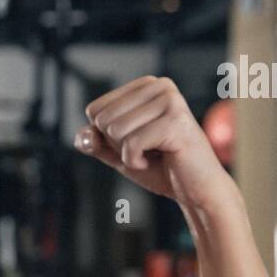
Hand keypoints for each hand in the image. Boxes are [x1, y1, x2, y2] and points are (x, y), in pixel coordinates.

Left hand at [74, 75, 231, 207]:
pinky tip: (162, 159)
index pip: (95, 110)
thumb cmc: (161, 168)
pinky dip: (136, 161)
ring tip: (156, 153)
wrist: (196, 190)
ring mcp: (170, 100)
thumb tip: (81, 136)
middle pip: (103, 119)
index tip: (137, 142)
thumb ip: (96, 143)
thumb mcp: (119, 153)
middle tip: (149, 150)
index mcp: (146, 85)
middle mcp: (160, 85)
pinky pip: (130, 145)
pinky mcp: (176, 120)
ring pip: (115, 131)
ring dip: (129, 153)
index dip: (108, 137)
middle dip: (118, 145)